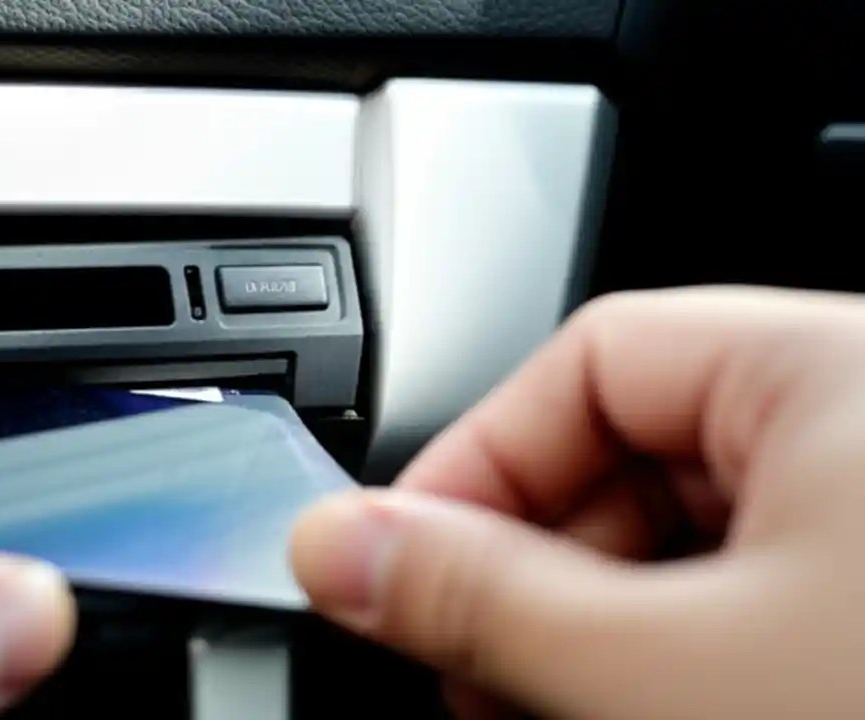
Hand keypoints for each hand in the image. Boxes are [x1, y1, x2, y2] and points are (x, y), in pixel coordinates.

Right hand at [292, 287, 864, 719]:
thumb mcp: (672, 669)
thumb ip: (484, 599)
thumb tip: (338, 548)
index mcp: (837, 370)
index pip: (590, 360)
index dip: (473, 461)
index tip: (400, 559)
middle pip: (627, 451)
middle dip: (529, 568)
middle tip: (467, 661)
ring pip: (683, 532)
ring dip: (590, 620)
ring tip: (536, 702)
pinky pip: (748, 583)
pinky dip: (672, 643)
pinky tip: (634, 699)